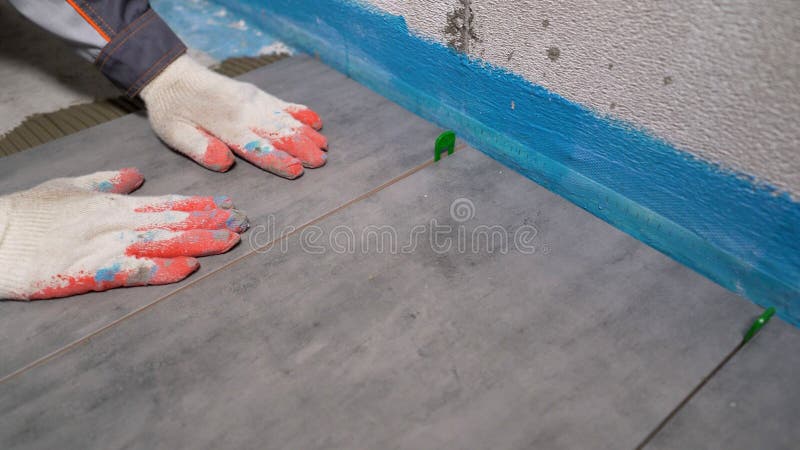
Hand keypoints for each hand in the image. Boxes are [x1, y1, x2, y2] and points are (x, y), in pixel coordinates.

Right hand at [0, 169, 247, 299]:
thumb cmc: (29, 212)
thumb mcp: (70, 187)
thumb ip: (107, 181)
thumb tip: (138, 175)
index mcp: (113, 204)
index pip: (168, 203)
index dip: (201, 205)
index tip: (230, 205)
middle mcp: (114, 223)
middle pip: (173, 221)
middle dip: (211, 222)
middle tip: (245, 223)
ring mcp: (102, 248)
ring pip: (161, 243)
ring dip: (198, 242)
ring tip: (229, 241)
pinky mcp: (86, 273)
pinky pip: (131, 272)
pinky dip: (161, 269)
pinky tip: (187, 268)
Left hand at [141, 55, 327, 178]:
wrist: (170, 74)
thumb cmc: (171, 110)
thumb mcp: (174, 133)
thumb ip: (199, 148)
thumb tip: (225, 163)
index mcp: (224, 126)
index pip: (256, 147)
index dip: (277, 160)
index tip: (297, 169)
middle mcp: (243, 112)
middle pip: (277, 132)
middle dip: (301, 147)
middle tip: (321, 162)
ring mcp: (251, 100)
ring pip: (284, 119)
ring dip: (305, 133)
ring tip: (324, 146)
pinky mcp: (254, 94)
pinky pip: (281, 104)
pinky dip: (299, 112)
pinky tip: (315, 121)